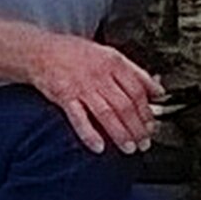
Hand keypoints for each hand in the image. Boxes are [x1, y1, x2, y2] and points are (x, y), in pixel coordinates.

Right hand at [29, 34, 163, 154]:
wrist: (42, 51)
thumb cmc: (76, 54)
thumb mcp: (110, 54)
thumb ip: (136, 72)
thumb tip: (158, 90)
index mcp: (113, 63)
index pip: (137, 90)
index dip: (147, 111)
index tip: (152, 125)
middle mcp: (99, 74)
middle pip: (125, 105)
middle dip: (137, 127)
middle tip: (144, 142)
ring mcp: (81, 86)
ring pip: (106, 113)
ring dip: (120, 133)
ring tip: (129, 148)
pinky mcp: (64, 96)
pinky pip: (78, 118)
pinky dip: (89, 134)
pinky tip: (99, 147)